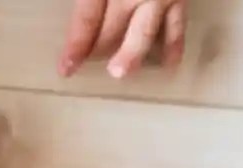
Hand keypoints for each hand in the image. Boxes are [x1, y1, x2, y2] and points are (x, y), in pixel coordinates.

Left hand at [60, 0, 186, 78]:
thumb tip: (81, 20)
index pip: (87, 19)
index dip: (76, 46)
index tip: (66, 69)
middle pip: (111, 31)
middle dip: (99, 51)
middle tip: (91, 68)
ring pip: (143, 33)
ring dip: (130, 56)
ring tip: (119, 73)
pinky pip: (177, 26)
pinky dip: (173, 46)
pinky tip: (169, 65)